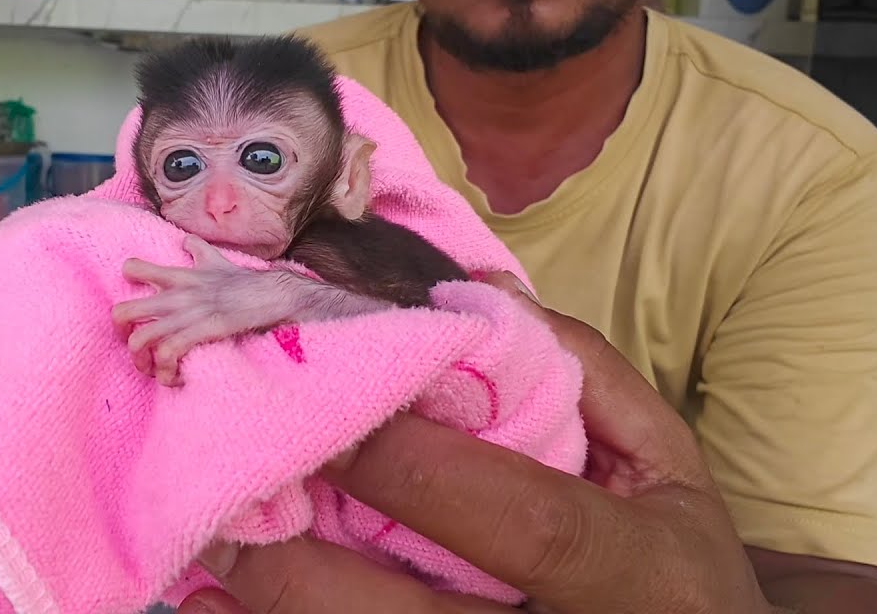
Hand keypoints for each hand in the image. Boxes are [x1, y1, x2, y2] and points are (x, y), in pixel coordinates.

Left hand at [112, 235, 295, 385]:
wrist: (274, 294)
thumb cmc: (246, 282)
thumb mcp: (216, 259)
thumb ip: (198, 250)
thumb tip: (186, 240)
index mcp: (179, 277)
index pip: (134, 269)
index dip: (125, 292)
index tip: (135, 306)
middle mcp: (176, 295)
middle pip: (123, 311)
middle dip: (120, 334)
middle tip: (136, 348)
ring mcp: (187, 315)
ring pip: (140, 340)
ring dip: (141, 361)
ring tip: (153, 370)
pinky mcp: (202, 331)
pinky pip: (168, 354)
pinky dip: (166, 371)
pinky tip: (175, 377)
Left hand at [174, 271, 775, 613]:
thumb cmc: (673, 562)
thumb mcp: (666, 463)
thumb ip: (584, 372)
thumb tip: (473, 294)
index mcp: (635, 572)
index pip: (521, 521)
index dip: (412, 468)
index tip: (319, 410)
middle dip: (305, 565)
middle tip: (226, 491)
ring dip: (273, 607)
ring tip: (203, 545)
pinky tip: (214, 604)